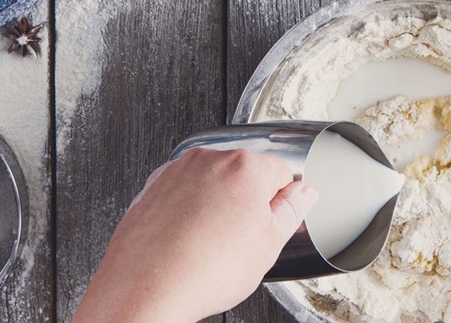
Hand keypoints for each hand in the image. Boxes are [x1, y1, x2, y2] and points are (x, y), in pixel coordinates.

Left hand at [72, 149, 318, 322]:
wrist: (146, 289)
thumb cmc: (202, 270)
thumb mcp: (268, 245)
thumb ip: (292, 210)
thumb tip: (304, 193)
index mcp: (246, 167)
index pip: (280, 172)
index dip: (281, 201)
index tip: (273, 221)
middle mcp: (210, 160)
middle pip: (244, 173)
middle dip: (248, 201)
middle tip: (243, 239)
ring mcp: (177, 171)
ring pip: (211, 183)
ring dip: (216, 205)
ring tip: (212, 246)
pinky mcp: (153, 187)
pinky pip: (182, 193)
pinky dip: (188, 211)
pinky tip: (189, 242)